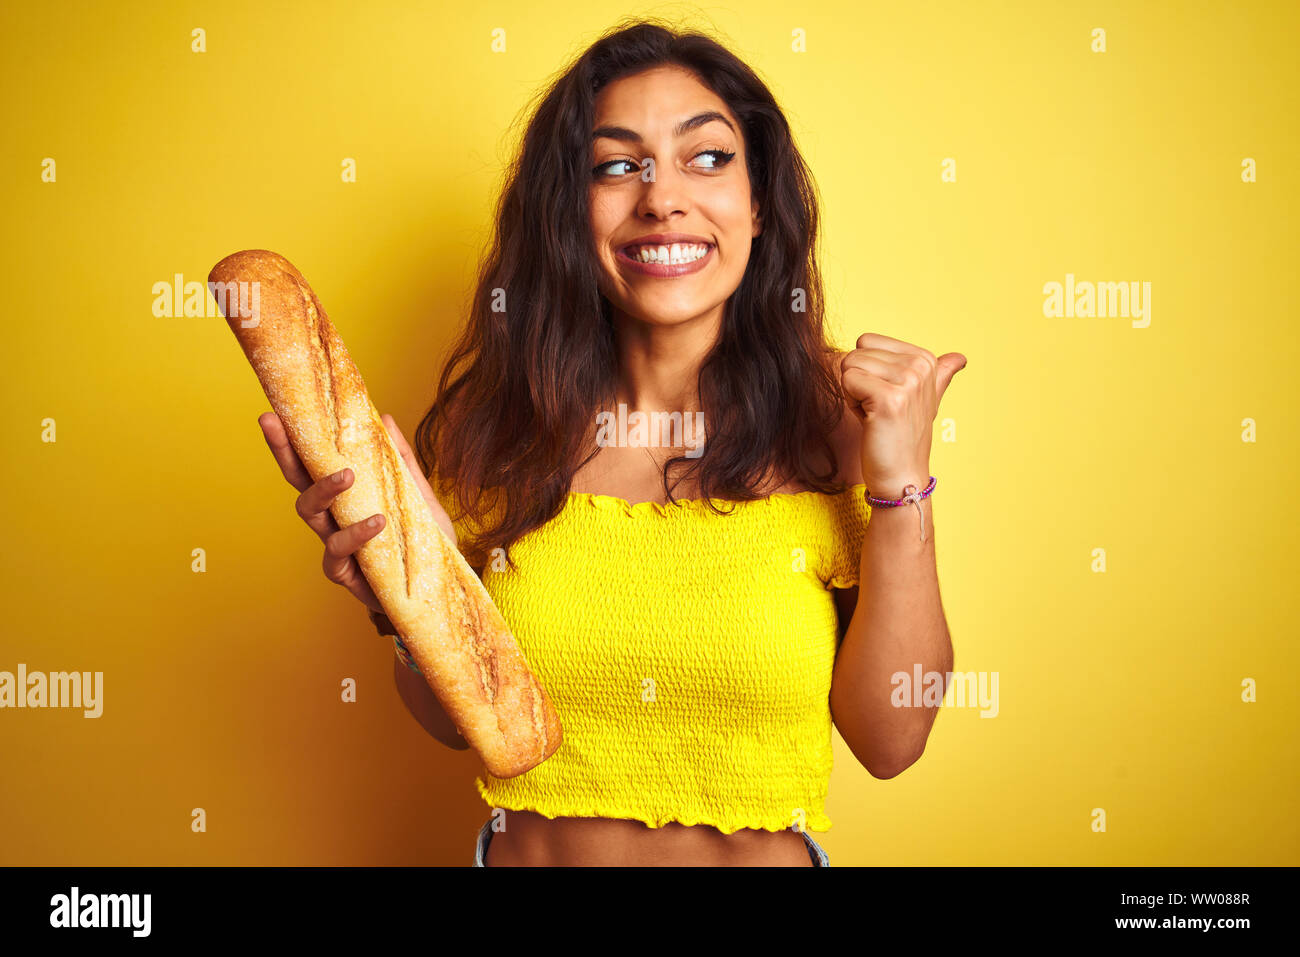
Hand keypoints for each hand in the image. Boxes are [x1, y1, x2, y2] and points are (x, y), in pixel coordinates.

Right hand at [257, 410, 456, 612]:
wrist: (439, 584)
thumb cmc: (421, 538)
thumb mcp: (416, 493)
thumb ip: (400, 459)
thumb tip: (386, 418)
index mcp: (344, 498)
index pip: (311, 465)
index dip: (290, 442)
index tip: (273, 415)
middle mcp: (332, 520)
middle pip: (298, 484)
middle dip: (284, 454)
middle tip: (280, 427)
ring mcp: (336, 547)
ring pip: (310, 515)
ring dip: (324, 491)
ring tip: (348, 475)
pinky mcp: (347, 575)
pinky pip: (338, 552)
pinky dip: (355, 536)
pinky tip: (376, 522)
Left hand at [839, 333, 966, 496]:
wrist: (902, 475)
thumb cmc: (902, 436)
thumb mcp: (924, 399)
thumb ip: (938, 375)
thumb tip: (960, 357)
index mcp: (926, 359)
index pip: (867, 341)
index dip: (867, 370)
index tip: (886, 396)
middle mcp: (920, 366)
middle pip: (856, 352)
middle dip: (858, 381)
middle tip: (879, 408)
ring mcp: (907, 381)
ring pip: (849, 365)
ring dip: (853, 393)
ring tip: (875, 414)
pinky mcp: (889, 399)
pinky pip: (847, 381)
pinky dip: (851, 403)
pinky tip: (870, 420)